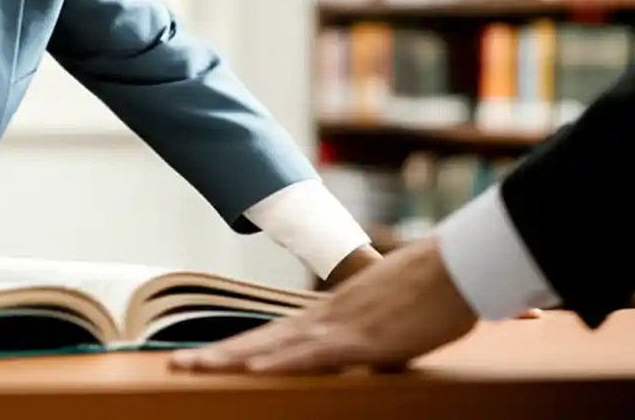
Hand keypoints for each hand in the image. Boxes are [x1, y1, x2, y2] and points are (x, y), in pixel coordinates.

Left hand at [169, 236, 476, 373]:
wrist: (458, 264)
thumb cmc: (432, 290)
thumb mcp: (388, 319)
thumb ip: (365, 338)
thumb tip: (360, 354)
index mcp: (330, 316)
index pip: (273, 337)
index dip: (237, 350)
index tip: (205, 361)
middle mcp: (325, 319)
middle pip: (261, 341)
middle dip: (218, 358)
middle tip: (176, 367)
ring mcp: (341, 327)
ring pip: (275, 348)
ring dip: (232, 360)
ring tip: (193, 370)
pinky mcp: (365, 339)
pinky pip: (314, 354)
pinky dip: (281, 363)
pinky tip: (253, 371)